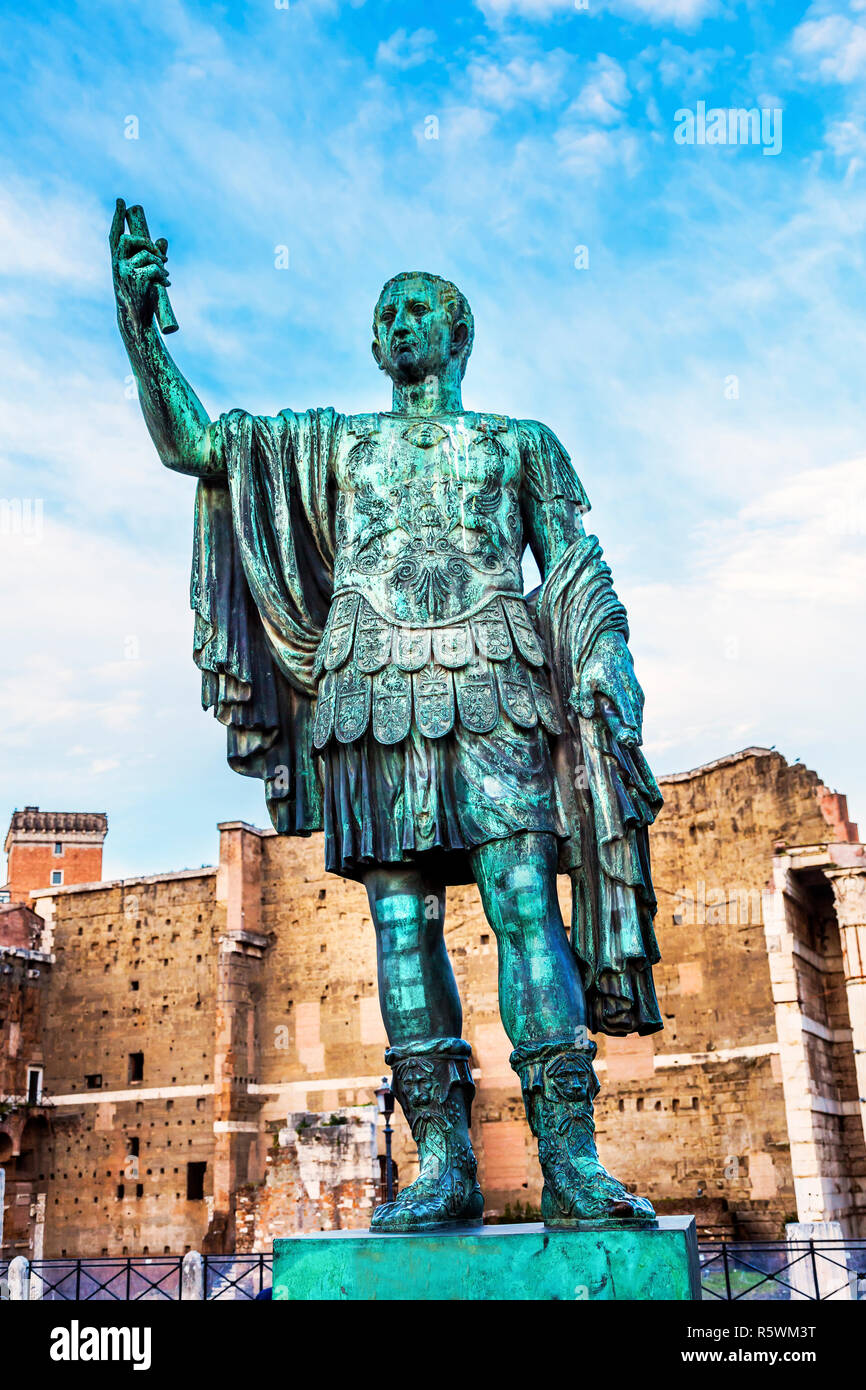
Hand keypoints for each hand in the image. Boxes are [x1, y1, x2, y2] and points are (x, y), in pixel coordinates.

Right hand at [110, 203, 169, 329]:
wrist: (137, 321)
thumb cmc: (140, 298)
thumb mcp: (144, 275)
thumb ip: (152, 256)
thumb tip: (163, 239)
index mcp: (116, 262)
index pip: (114, 236)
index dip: (117, 218)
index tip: (121, 201)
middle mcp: (116, 265)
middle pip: (130, 240)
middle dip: (147, 243)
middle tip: (161, 255)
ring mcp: (123, 271)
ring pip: (147, 255)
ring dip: (160, 263)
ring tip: (165, 275)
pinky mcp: (135, 279)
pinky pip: (154, 267)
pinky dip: (163, 274)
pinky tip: (166, 284)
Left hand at [576, 630, 643, 745]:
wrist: (612, 651)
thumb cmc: (596, 667)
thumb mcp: (585, 680)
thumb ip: (585, 698)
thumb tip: (588, 715)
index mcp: (615, 685)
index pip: (623, 702)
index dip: (627, 714)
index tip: (632, 726)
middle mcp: (628, 687)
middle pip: (634, 708)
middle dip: (637, 725)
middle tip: (637, 741)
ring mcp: (635, 688)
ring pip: (639, 708)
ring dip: (640, 723)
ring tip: (639, 740)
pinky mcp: (637, 689)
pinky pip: (640, 705)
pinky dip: (640, 716)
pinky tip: (638, 728)